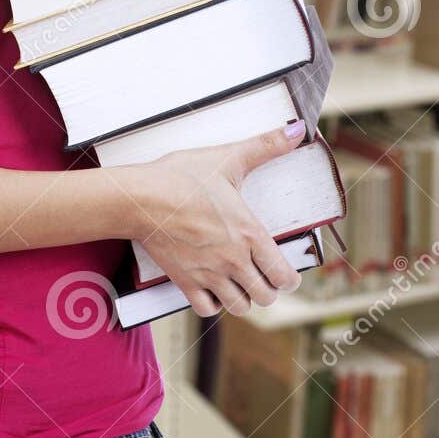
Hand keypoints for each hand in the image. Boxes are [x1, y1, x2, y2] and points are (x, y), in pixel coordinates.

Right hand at [126, 122, 307, 317]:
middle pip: (265, 297)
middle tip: (260, 276)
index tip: (284, 273)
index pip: (284, 276)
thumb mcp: (227, 158)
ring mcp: (209, 273)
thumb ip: (265, 146)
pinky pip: (207, 309)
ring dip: (242, 298)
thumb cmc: (181, 176)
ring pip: (240, 307)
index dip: (290, 278)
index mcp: (250, 233)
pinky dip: (212, 303)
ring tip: (238, 283)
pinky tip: (211, 287)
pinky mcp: (185, 281)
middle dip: (267, 289)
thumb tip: (297, 129)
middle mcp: (234, 259)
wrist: (141, 197)